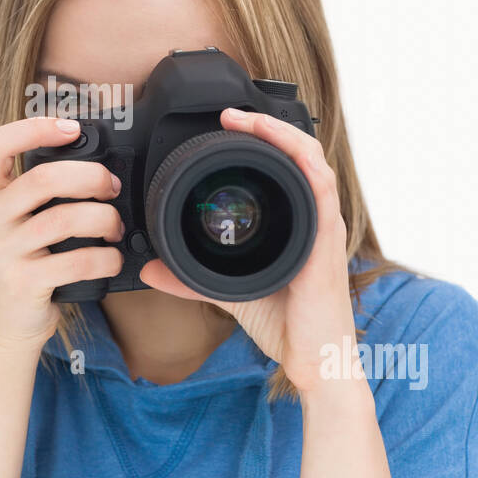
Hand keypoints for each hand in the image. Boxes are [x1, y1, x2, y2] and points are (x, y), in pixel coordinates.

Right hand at [0, 117, 124, 353]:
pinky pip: (76, 261)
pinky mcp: (22, 284)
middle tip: (110, 187)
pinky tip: (111, 259)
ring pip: (65, 218)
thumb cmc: (14, 270)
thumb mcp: (7, 227)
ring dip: (104, 218)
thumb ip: (32, 198)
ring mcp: (2, 253)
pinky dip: (105, 258)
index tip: (71, 128)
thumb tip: (94, 170)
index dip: (35, 128)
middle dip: (90, 177)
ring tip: (115, 227)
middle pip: (44, 178)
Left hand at [139, 107, 357, 393]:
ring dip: (283, 135)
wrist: (312, 363)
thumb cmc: (285, 326)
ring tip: (250, 120)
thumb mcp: (226, 292)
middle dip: (267, 125)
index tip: (225, 124)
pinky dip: (306, 166)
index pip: (282, 166)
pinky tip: (289, 152)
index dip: (260, 139)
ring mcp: (321, 227)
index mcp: (292, 223)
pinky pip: (322, 192)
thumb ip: (188, 278)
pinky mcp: (326, 243)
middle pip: (299, 153)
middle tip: (230, 114)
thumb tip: (151, 268)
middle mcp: (310, 219)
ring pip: (312, 162)